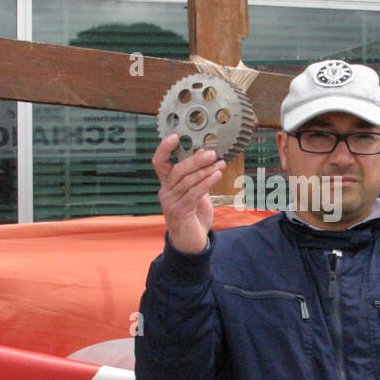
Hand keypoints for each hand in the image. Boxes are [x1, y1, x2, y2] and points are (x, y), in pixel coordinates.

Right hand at [152, 135, 224, 254]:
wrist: (191, 242)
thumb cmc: (194, 215)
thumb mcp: (196, 192)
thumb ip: (198, 176)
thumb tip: (204, 154)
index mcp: (166, 184)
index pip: (159, 162)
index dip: (164, 148)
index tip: (176, 136)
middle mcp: (165, 191)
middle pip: (177, 170)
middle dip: (195, 160)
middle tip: (212, 153)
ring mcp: (170, 202)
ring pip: (188, 181)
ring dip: (206, 171)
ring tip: (220, 164)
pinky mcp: (179, 211)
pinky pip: (194, 193)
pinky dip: (207, 182)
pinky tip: (217, 175)